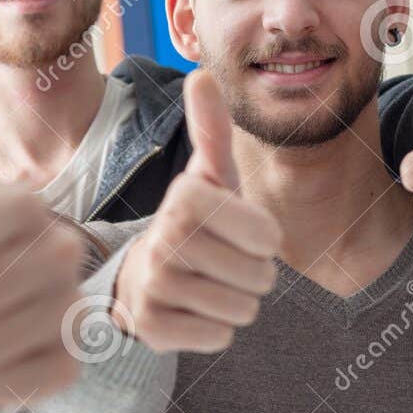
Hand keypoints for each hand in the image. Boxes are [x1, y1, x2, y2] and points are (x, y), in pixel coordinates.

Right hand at [0, 13, 84, 412]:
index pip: (28, 211)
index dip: (28, 209)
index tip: (3, 216)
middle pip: (56, 258)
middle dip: (46, 250)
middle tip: (13, 258)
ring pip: (68, 307)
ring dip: (57, 295)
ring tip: (18, 293)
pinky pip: (69, 358)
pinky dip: (60, 342)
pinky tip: (22, 334)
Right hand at [113, 69, 280, 353]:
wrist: (145, 277)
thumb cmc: (195, 222)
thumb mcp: (209, 177)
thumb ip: (213, 129)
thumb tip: (199, 74)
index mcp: (183, 199)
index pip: (267, 236)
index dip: (265, 238)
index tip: (243, 230)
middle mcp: (162, 242)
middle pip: (259, 277)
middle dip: (253, 272)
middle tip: (224, 260)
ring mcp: (153, 289)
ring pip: (242, 309)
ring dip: (236, 300)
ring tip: (209, 283)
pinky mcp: (150, 330)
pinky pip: (219, 338)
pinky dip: (215, 329)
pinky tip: (193, 309)